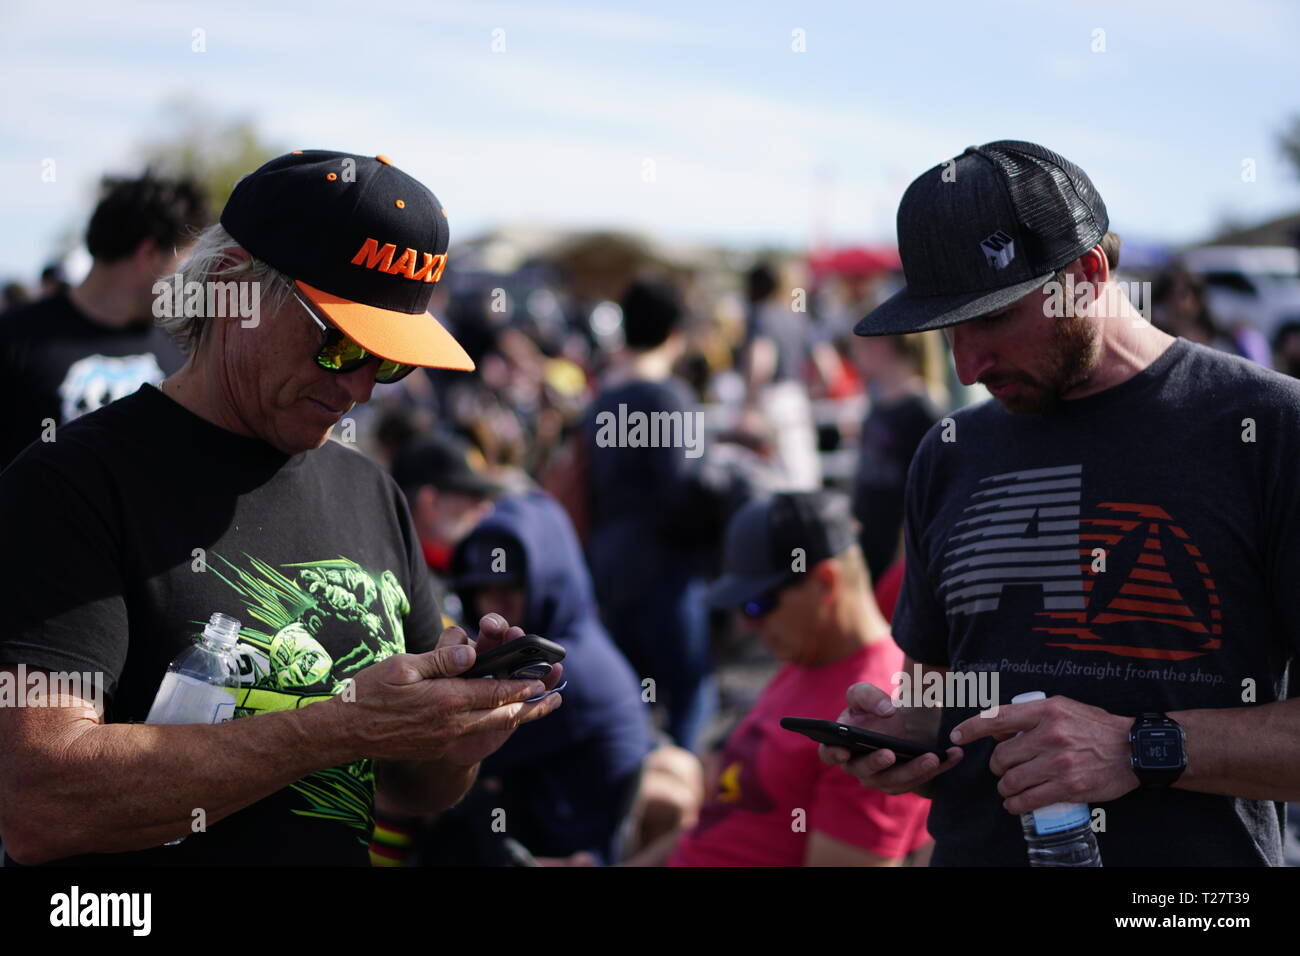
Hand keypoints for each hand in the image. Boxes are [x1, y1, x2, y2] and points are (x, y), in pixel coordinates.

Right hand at [330, 613, 562, 765]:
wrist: (346, 732)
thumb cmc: (370, 692)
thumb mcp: (404, 666)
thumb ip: (441, 659)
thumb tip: (471, 651)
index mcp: (447, 700)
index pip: (495, 692)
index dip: (522, 685)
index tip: (542, 680)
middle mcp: (452, 723)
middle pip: (502, 715)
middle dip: (531, 706)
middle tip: (554, 698)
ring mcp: (445, 738)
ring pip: (490, 726)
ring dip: (515, 715)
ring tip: (536, 707)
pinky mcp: (436, 746)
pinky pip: (472, 733)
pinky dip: (490, 722)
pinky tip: (496, 714)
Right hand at [818, 681, 961, 794]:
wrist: (909, 716)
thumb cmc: (879, 705)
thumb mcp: (866, 692)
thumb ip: (869, 695)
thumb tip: (886, 712)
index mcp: (843, 744)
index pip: (829, 754)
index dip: (834, 754)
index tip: (844, 751)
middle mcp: (860, 766)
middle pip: (865, 772)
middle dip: (877, 764)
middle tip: (890, 753)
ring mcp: (884, 779)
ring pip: (896, 782)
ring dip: (914, 771)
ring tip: (932, 757)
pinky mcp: (909, 783)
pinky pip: (923, 782)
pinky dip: (939, 769)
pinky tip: (953, 755)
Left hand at [949, 695, 1137, 813]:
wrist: (1134, 749)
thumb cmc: (1095, 726)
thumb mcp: (1062, 707)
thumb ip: (1030, 716)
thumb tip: (998, 728)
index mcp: (1046, 710)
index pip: (997, 718)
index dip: (972, 728)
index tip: (957, 735)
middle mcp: (1050, 734)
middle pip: (1002, 756)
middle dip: (997, 766)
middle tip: (1003, 769)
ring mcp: (1059, 762)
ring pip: (1012, 780)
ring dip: (1005, 788)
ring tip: (1009, 788)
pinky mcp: (1068, 786)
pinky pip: (1029, 799)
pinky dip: (1016, 805)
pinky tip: (1015, 804)